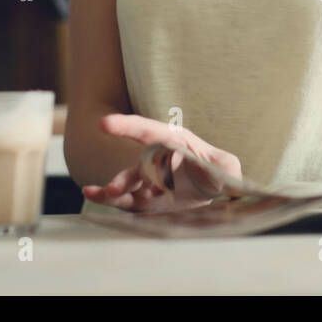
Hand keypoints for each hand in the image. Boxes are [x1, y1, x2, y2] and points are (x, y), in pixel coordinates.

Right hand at [81, 114, 243, 212]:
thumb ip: (227, 166)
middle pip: (138, 164)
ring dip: (116, 188)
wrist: (211, 191)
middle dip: (126, 176)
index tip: (105, 124)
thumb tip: (228, 169)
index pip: (148, 131)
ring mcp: (148, 179)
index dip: (127, 126)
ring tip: (107, 194)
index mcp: (173, 142)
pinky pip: (125, 198)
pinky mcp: (145, 198)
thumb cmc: (218, 172)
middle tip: (115, 189)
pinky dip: (109, 198)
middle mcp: (156, 158)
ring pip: (127, 181)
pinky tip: (94, 195)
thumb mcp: (227, 167)